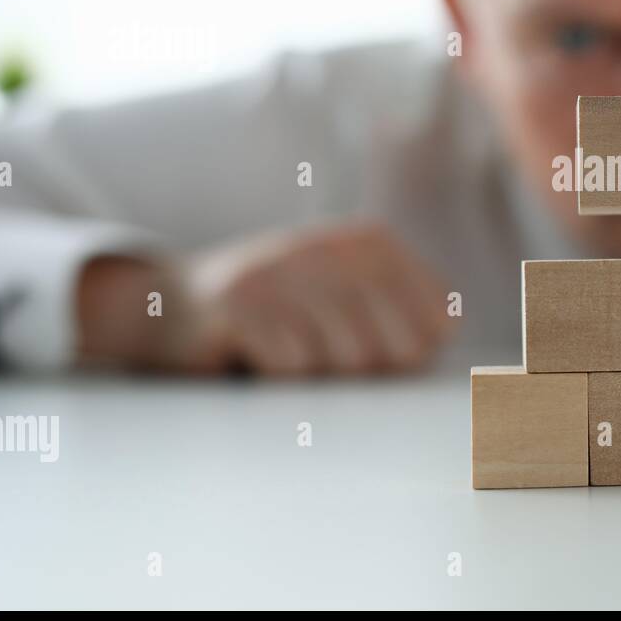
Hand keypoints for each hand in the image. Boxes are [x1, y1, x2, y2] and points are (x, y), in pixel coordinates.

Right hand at [77, 223, 452, 375]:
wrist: (174, 306)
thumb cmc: (282, 315)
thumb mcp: (351, 301)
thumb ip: (408, 318)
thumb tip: (447, 331)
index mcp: (371, 243)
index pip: (436, 323)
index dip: (412, 354)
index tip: (377, 351)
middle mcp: (330, 246)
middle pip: (396, 349)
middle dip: (365, 370)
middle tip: (319, 354)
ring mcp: (282, 268)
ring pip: (346, 362)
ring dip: (316, 375)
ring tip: (284, 348)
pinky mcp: (238, 301)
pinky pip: (291, 369)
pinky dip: (275, 376)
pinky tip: (252, 351)